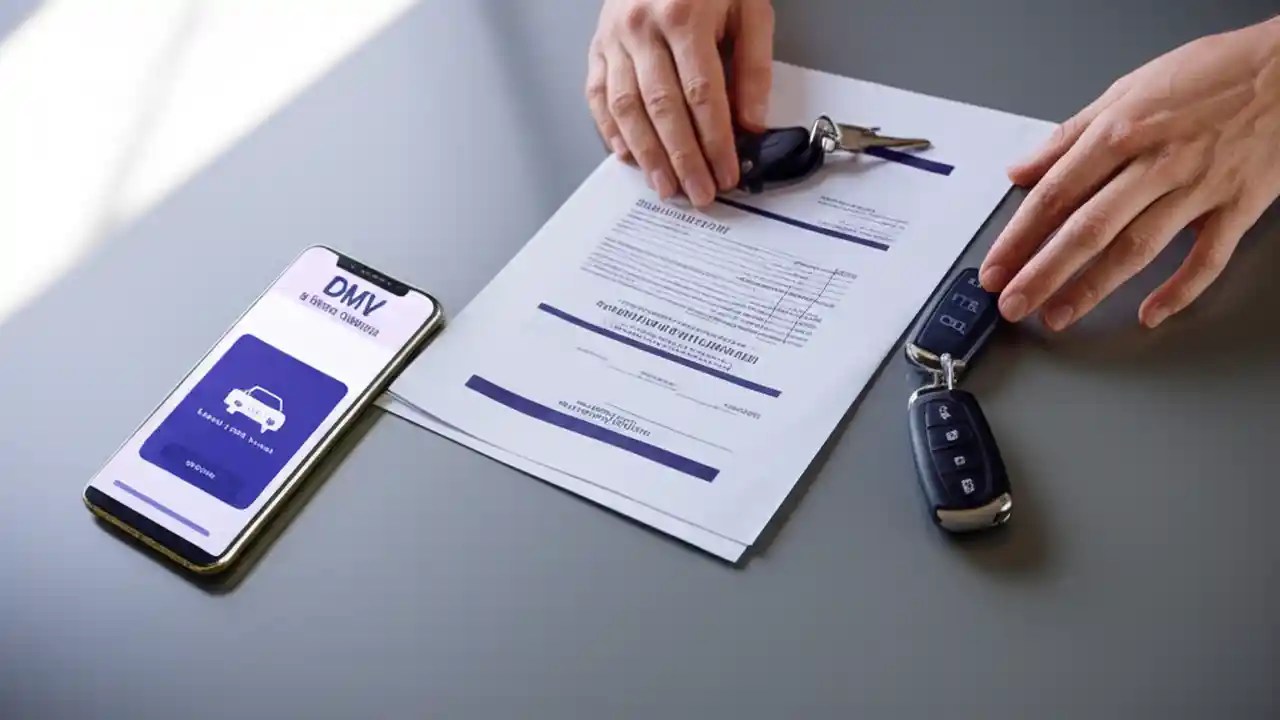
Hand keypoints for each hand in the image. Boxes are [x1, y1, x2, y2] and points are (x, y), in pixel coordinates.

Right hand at [585, 0, 774, 206]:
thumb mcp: (749, 6)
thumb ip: (753, 64)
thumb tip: (750, 121)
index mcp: (683, 15)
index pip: (702, 94)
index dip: (715, 140)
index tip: (727, 171)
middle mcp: (641, 28)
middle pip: (663, 108)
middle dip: (683, 158)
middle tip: (699, 192)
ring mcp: (613, 38)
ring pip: (626, 109)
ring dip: (647, 155)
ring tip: (667, 186)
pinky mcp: (597, 46)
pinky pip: (598, 96)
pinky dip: (611, 130)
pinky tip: (628, 156)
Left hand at [980, 17, 1279, 329]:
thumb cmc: (1215, 73)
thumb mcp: (1129, 89)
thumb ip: (1070, 135)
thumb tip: (1023, 169)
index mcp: (1122, 131)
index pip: (1056, 194)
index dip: (1019, 236)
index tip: (995, 267)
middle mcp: (1157, 162)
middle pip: (1087, 227)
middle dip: (1043, 272)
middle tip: (1013, 303)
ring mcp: (1200, 187)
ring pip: (1136, 248)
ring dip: (1092, 288)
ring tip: (1058, 315)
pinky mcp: (1240, 205)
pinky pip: (1207, 258)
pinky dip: (1179, 290)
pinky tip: (1150, 314)